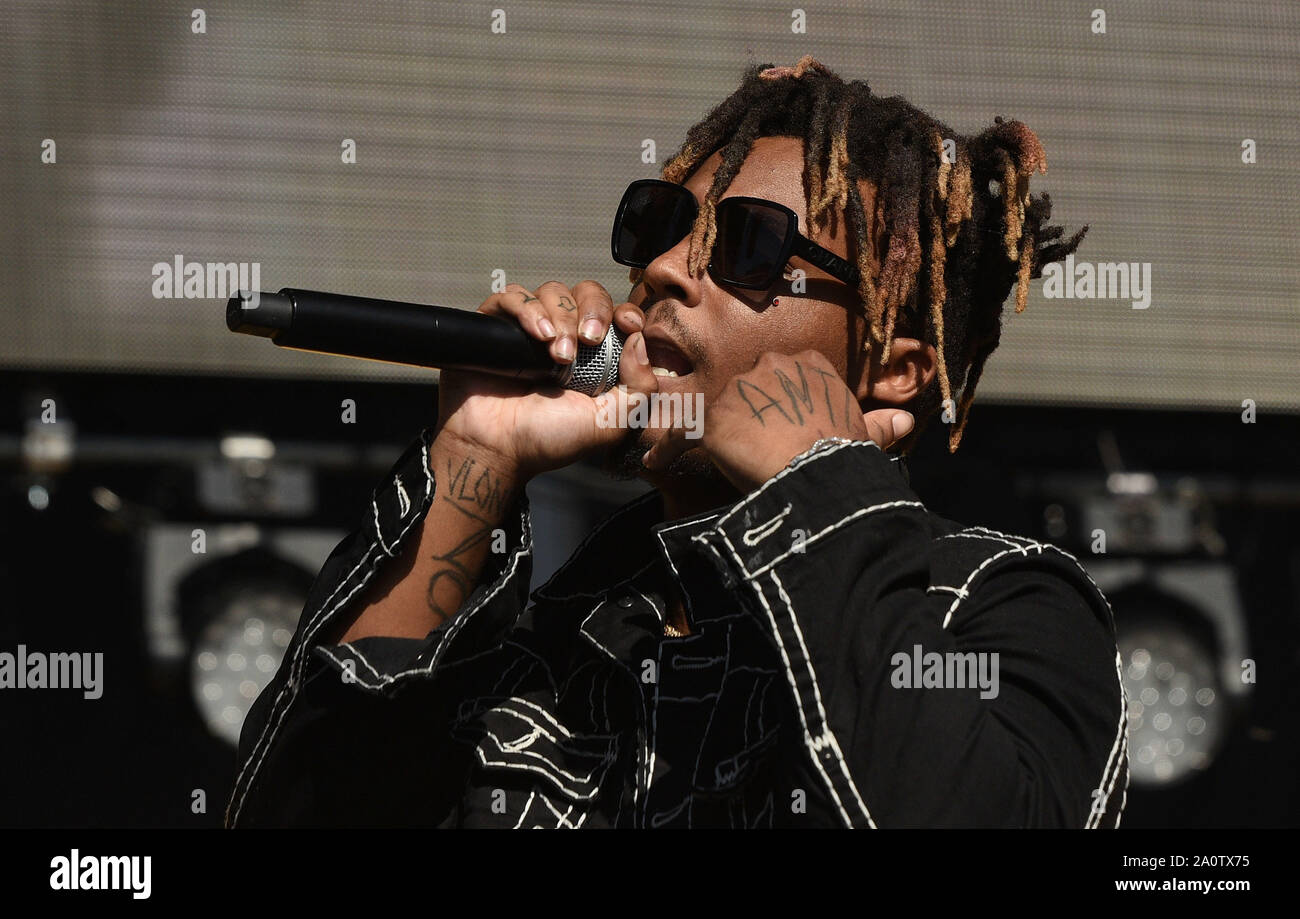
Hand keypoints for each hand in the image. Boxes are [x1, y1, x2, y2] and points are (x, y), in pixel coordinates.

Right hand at [434, 280, 651, 481]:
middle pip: (586, 292)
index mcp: (594, 356)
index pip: (616, 314)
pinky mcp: (496, 324)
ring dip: (561, 316)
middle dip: (593, 310)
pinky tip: (537, 335)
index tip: (628, 324)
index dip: (625, 312)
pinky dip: (528, 308)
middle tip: (588, 341)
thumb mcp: (610, 423)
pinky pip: (512, 295)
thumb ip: (639, 387)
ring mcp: (529, 328)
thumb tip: (640, 340)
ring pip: (552, 291)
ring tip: (557, 354)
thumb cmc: (549, 439)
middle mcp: (564, 336)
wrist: (497, 449)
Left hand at [642, 349, 914, 492]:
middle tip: (739, 446)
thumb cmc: (847, 457)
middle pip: (742, 389)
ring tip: (693, 455)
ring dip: (702, 430)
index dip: (771, 406)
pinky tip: (654, 461)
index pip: (779, 378)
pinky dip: (666, 446)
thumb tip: (906, 421)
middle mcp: (770, 366)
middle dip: (737, 415)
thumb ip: (879, 425)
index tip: (771, 428)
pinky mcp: (713, 417)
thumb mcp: (865, 436)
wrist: (824, 476)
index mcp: (808, 364)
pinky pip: (680, 430)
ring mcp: (739, 389)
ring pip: (712, 407)